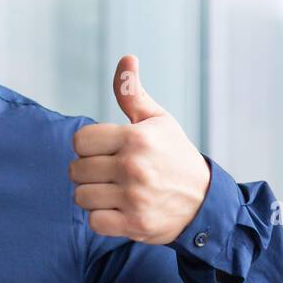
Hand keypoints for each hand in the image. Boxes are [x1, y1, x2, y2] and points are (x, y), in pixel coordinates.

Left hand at [69, 54, 210, 243]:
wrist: (205, 201)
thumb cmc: (174, 156)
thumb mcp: (158, 121)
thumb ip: (133, 94)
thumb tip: (126, 58)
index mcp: (136, 138)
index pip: (80, 140)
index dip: (89, 146)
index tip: (106, 150)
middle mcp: (134, 167)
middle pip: (76, 169)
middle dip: (89, 171)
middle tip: (112, 173)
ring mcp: (134, 198)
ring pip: (81, 196)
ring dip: (93, 196)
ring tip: (114, 192)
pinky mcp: (135, 224)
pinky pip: (94, 221)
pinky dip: (102, 218)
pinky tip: (119, 210)